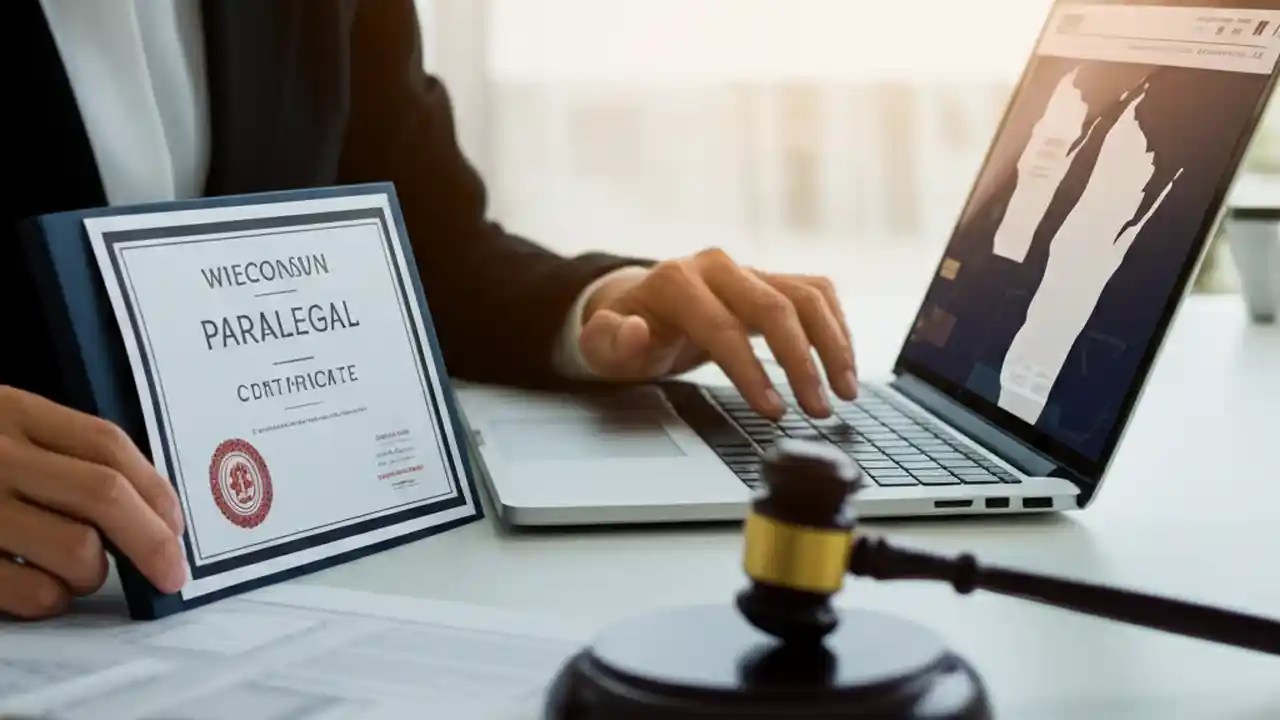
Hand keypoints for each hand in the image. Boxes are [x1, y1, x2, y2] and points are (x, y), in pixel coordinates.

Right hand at [0, 387, 186, 618]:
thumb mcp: (0, 426)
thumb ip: (59, 452)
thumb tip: (152, 511)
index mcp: (12, 412)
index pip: (107, 446)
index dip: (157, 490)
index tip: (178, 528)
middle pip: (103, 495)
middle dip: (152, 541)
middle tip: (169, 574)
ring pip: (73, 550)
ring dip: (92, 575)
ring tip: (77, 573)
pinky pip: (27, 592)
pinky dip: (48, 600)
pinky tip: (38, 590)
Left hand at [577, 249, 856, 418]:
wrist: (639, 304)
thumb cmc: (623, 332)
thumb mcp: (600, 346)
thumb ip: (607, 341)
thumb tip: (633, 332)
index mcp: (675, 281)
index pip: (723, 327)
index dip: (751, 372)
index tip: (773, 411)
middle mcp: (717, 266)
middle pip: (775, 307)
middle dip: (802, 363)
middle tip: (818, 409)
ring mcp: (748, 269)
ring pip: (806, 297)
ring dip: (833, 344)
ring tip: (844, 392)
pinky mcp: (772, 278)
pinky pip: (817, 294)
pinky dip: (836, 328)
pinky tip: (844, 365)